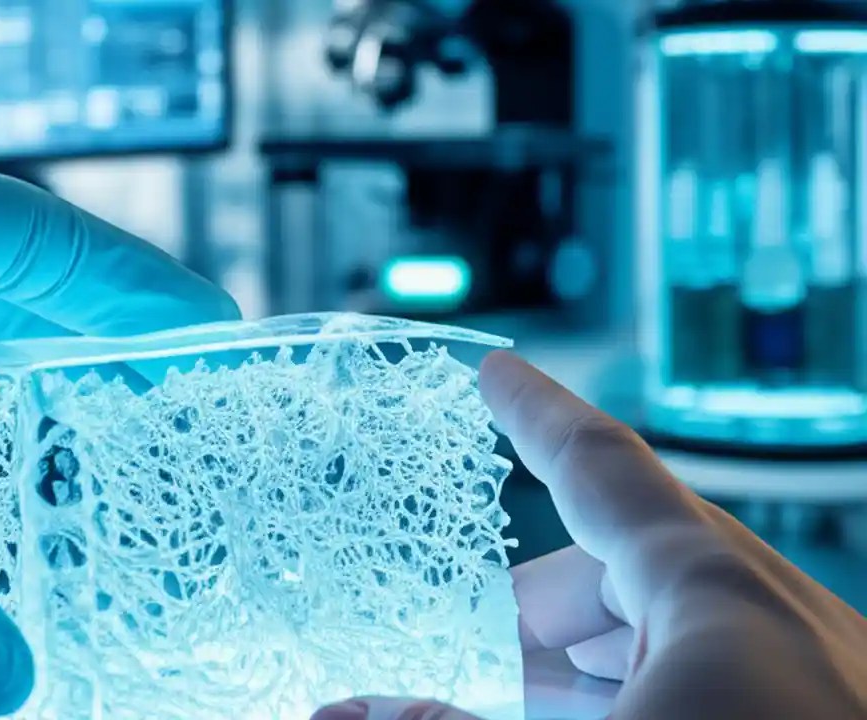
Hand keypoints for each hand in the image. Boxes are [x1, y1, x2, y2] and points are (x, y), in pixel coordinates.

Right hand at [314, 352, 866, 719]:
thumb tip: (333, 714)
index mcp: (719, 595)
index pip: (600, 466)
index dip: (535, 415)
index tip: (496, 369)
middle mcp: (775, 621)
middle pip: (629, 561)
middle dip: (539, 593)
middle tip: (465, 633)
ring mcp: (805, 681)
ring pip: (673, 627)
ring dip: (586, 653)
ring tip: (518, 691)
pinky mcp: (811, 719)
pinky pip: (710, 677)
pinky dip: (638, 691)